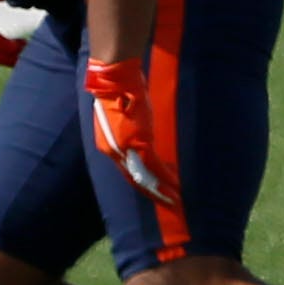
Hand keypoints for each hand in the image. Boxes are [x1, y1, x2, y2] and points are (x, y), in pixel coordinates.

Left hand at [83, 56, 178, 206]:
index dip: (140, 184)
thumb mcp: (120, 118)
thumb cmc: (119, 93)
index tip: (153, 192)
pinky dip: (164, 178)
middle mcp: (115, 152)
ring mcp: (126, 149)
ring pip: (144, 177)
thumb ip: (126, 132)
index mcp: (108, 147)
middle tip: (167, 203)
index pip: (126, 171)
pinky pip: (153, 167)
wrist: (116, 80)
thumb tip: (137, 140)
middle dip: (151, 193)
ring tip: (174, 200)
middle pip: (134, 179)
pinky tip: (175, 186)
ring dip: (160, 190)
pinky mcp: (139, 143)